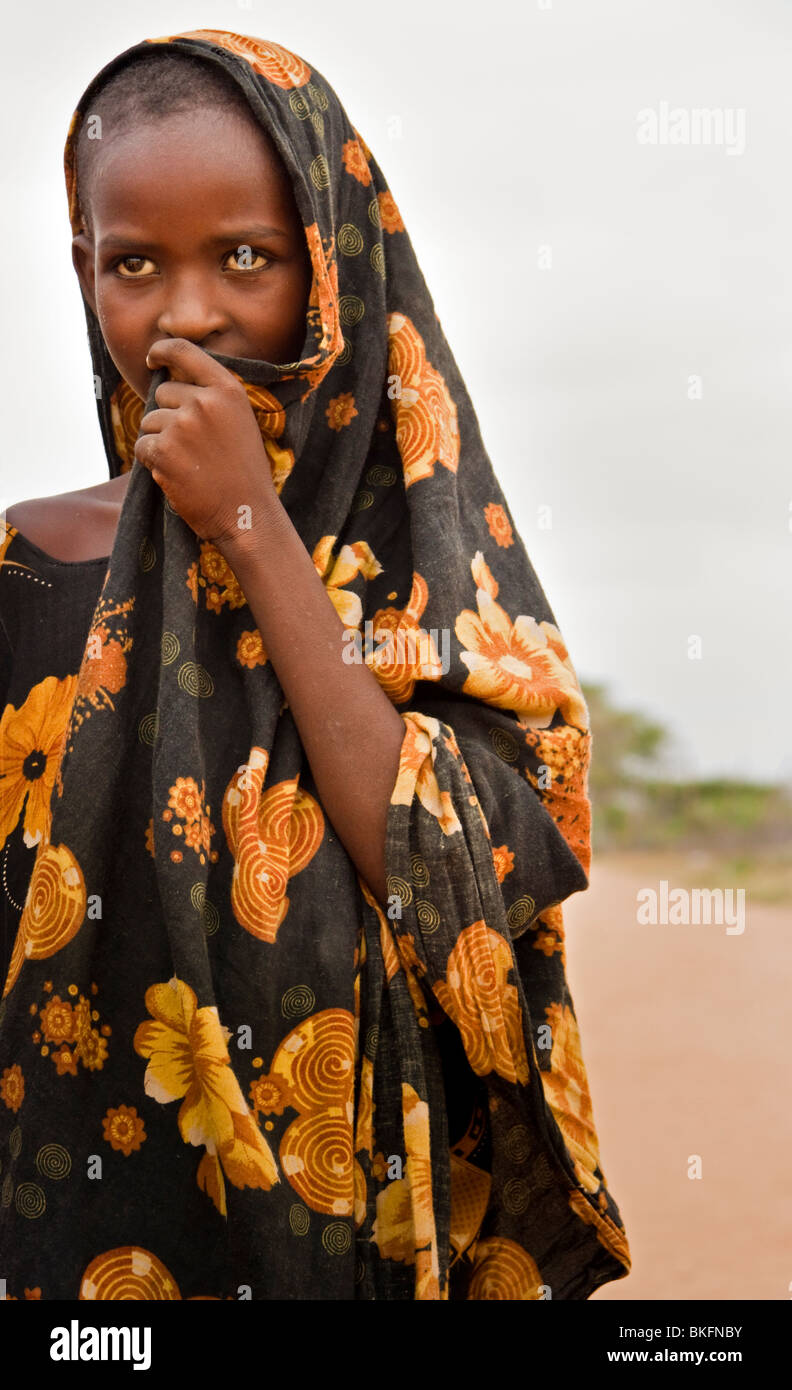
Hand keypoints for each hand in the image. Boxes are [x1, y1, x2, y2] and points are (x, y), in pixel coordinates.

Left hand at [134, 338, 280, 555]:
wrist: (247, 513)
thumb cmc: (244, 471)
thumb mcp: (239, 421)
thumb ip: (212, 397)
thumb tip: (169, 379)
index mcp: (227, 390)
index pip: (183, 351)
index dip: (161, 350)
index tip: (152, 358)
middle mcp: (204, 402)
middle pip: (162, 393)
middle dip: (168, 415)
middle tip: (193, 445)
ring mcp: (181, 425)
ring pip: (150, 421)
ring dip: (160, 440)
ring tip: (189, 463)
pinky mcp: (163, 450)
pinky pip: (142, 446)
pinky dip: (153, 461)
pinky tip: (178, 475)